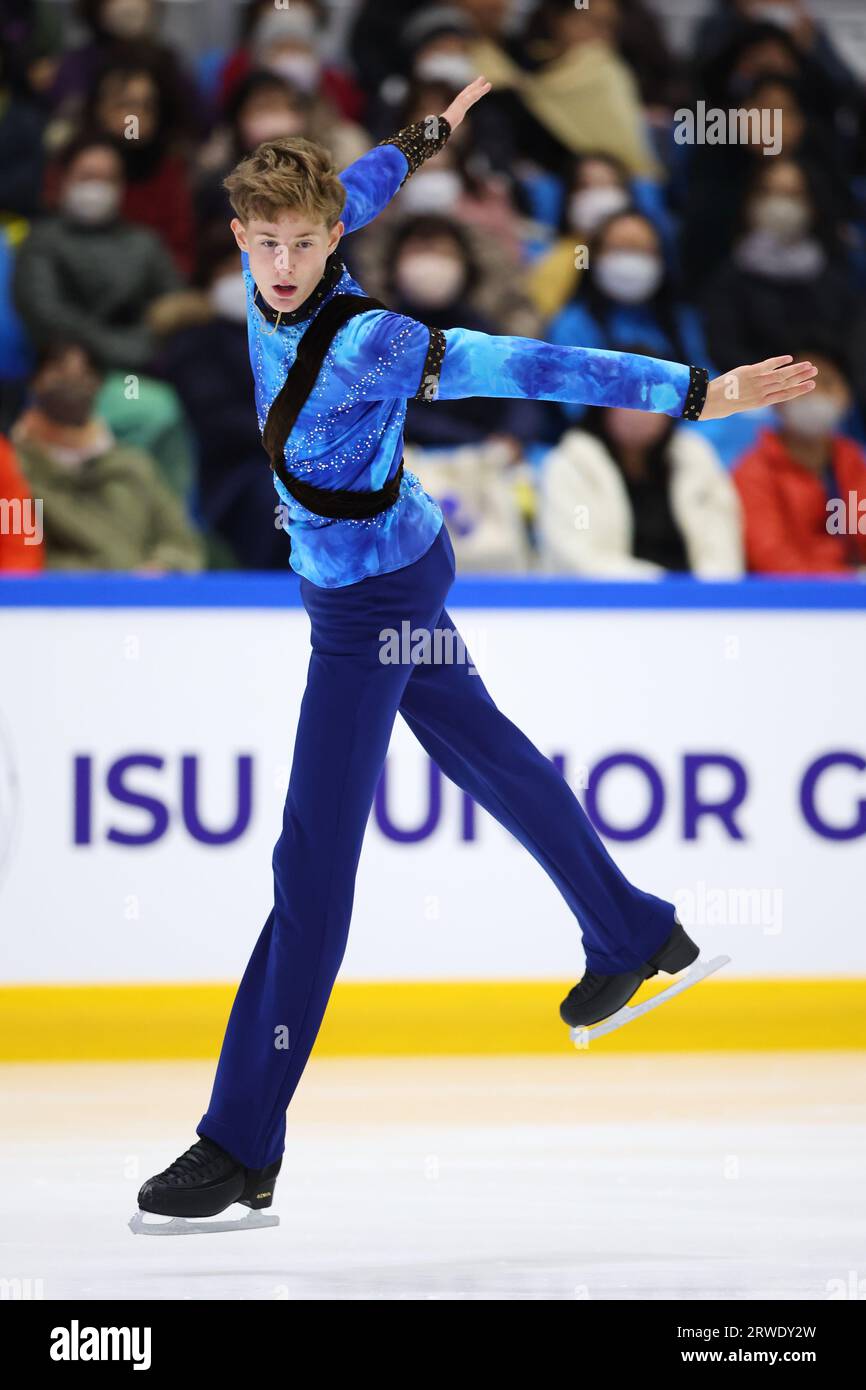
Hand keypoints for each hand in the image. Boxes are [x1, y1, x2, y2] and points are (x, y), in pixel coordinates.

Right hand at [441, 76, 491, 131]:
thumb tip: (439, 133)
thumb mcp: (444, 129)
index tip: (473, 87)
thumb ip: (445, 128)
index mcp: (453, 109)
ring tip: (489, 84)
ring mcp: (459, 103)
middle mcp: (457, 104)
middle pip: (467, 92)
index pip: (462, 98)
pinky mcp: (463, 104)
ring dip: (480, 87)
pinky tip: (487, 86)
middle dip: (475, 85)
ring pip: (472, 93)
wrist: (438, 128)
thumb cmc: (439, 130)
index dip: (468, 92)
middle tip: (482, 78)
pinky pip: (474, 96)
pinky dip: (481, 91)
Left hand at [699, 356, 817, 420]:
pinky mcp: (749, 372)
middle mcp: (761, 392)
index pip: (785, 395)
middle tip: (815, 371)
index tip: (812, 385)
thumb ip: (754, 397)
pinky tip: (789, 358)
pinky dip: (779, 361)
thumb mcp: (741, 404)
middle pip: (786, 384)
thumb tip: (763, 390)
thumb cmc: (723, 404)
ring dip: (796, 370)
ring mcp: (756, 382)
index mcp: (761, 402)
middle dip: (802, 377)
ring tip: (809, 365)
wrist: (709, 402)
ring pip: (781, 375)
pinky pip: (767, 365)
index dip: (799, 390)